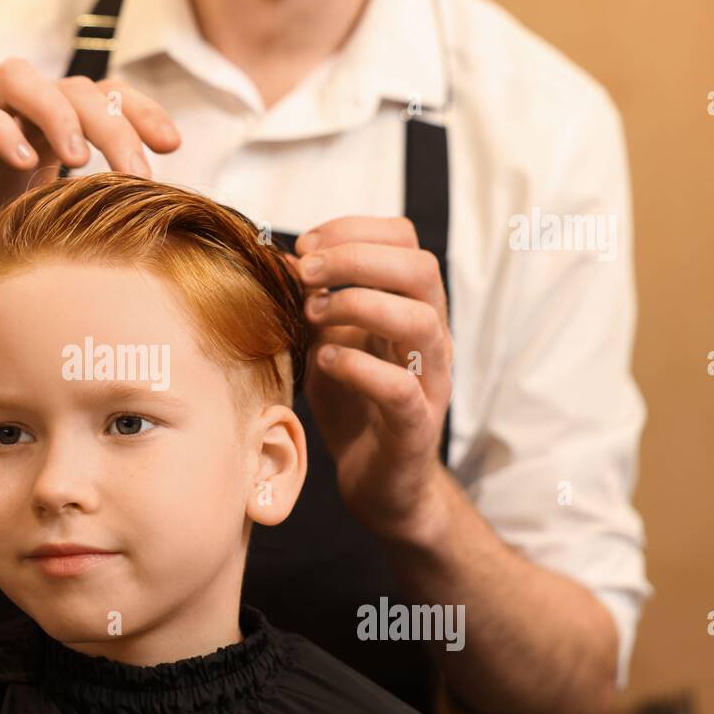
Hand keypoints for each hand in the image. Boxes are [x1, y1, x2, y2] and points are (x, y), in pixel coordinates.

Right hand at [0, 57, 180, 288]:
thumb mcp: (53, 228)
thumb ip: (94, 217)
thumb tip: (159, 240)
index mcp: (53, 128)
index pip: (106, 95)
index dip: (142, 110)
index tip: (173, 146)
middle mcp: (18, 111)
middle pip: (74, 87)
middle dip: (114, 125)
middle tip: (138, 172)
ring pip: (18, 76)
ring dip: (56, 112)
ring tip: (79, 159)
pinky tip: (23, 163)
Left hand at [286, 216, 453, 545]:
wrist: (379, 483)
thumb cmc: (355, 407)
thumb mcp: (327, 344)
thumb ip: (313, 304)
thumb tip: (282, 260)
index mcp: (411, 308)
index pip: (406, 241)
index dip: (355, 231)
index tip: (306, 245)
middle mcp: (430, 337)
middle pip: (421, 268)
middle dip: (357, 258)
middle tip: (307, 271)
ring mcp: (430, 381)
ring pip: (421, 321)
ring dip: (360, 305)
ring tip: (314, 314)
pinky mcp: (417, 425)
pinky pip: (401, 388)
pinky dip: (358, 367)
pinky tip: (324, 362)